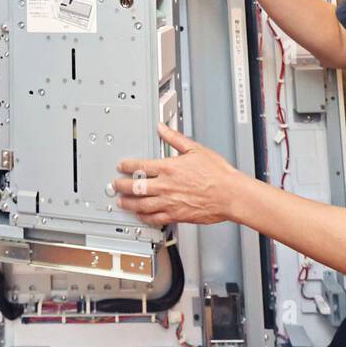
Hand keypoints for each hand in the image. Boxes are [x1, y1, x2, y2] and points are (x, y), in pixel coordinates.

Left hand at [113, 123, 246, 225]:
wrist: (230, 194)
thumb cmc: (217, 174)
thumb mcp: (196, 149)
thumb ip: (175, 139)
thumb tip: (163, 128)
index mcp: (169, 168)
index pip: (141, 166)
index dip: (127, 166)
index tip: (121, 166)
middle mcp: (166, 186)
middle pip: (136, 187)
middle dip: (122, 186)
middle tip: (115, 185)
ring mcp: (170, 202)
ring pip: (142, 205)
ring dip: (129, 203)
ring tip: (122, 202)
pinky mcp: (177, 215)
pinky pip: (155, 218)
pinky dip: (145, 217)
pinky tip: (141, 216)